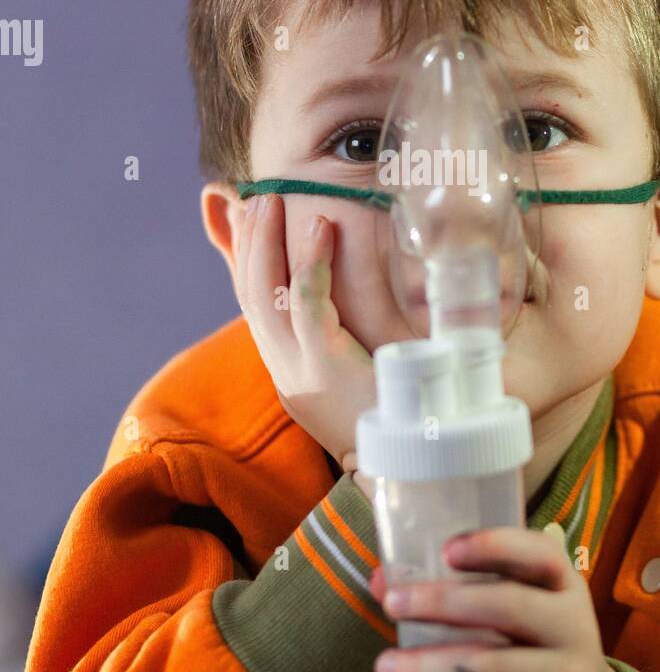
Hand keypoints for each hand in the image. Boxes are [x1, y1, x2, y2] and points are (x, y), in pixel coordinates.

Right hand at [236, 194, 375, 471]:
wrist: (405, 473)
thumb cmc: (394, 421)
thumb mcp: (361, 376)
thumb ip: (351, 341)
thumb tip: (353, 305)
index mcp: (288, 372)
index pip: (254, 307)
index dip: (244, 260)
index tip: (242, 219)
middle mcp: (284, 371)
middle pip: (249, 295)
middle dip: (248, 242)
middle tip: (255, 198)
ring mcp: (299, 371)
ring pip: (266, 295)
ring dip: (266, 243)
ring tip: (272, 201)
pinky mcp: (325, 368)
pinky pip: (308, 305)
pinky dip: (311, 262)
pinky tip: (322, 226)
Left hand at [369, 526, 628, 671]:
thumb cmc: (539, 653)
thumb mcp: (516, 618)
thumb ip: (456, 594)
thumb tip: (382, 581)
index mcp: (562, 586)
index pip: (539, 554)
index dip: (494, 547)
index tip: (446, 550)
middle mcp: (573, 626)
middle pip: (509, 605)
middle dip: (444, 603)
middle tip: (392, 606)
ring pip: (494, 667)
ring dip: (431, 665)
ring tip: (385, 668)